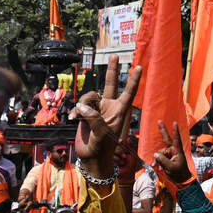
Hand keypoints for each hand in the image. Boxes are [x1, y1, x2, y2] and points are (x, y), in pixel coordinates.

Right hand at [70, 58, 140, 178]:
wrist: (91, 157)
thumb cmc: (103, 148)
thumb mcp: (102, 133)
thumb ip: (94, 118)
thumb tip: (83, 106)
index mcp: (119, 111)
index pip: (128, 92)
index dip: (133, 80)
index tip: (139, 67)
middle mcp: (109, 107)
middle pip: (110, 84)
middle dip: (112, 70)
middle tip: (114, 55)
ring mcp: (97, 109)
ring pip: (89, 97)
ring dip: (82, 105)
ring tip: (79, 118)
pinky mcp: (85, 113)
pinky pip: (79, 106)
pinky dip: (76, 112)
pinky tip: (74, 120)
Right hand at [153, 121, 192, 185]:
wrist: (181, 180)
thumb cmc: (179, 173)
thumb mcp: (171, 167)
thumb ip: (163, 160)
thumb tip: (156, 153)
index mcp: (177, 151)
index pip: (176, 139)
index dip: (175, 131)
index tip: (175, 123)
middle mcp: (173, 150)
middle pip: (167, 139)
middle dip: (163, 130)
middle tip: (159, 121)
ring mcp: (169, 154)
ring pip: (159, 152)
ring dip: (158, 160)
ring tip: (160, 167)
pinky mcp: (165, 158)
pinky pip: (159, 157)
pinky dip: (157, 162)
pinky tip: (158, 168)